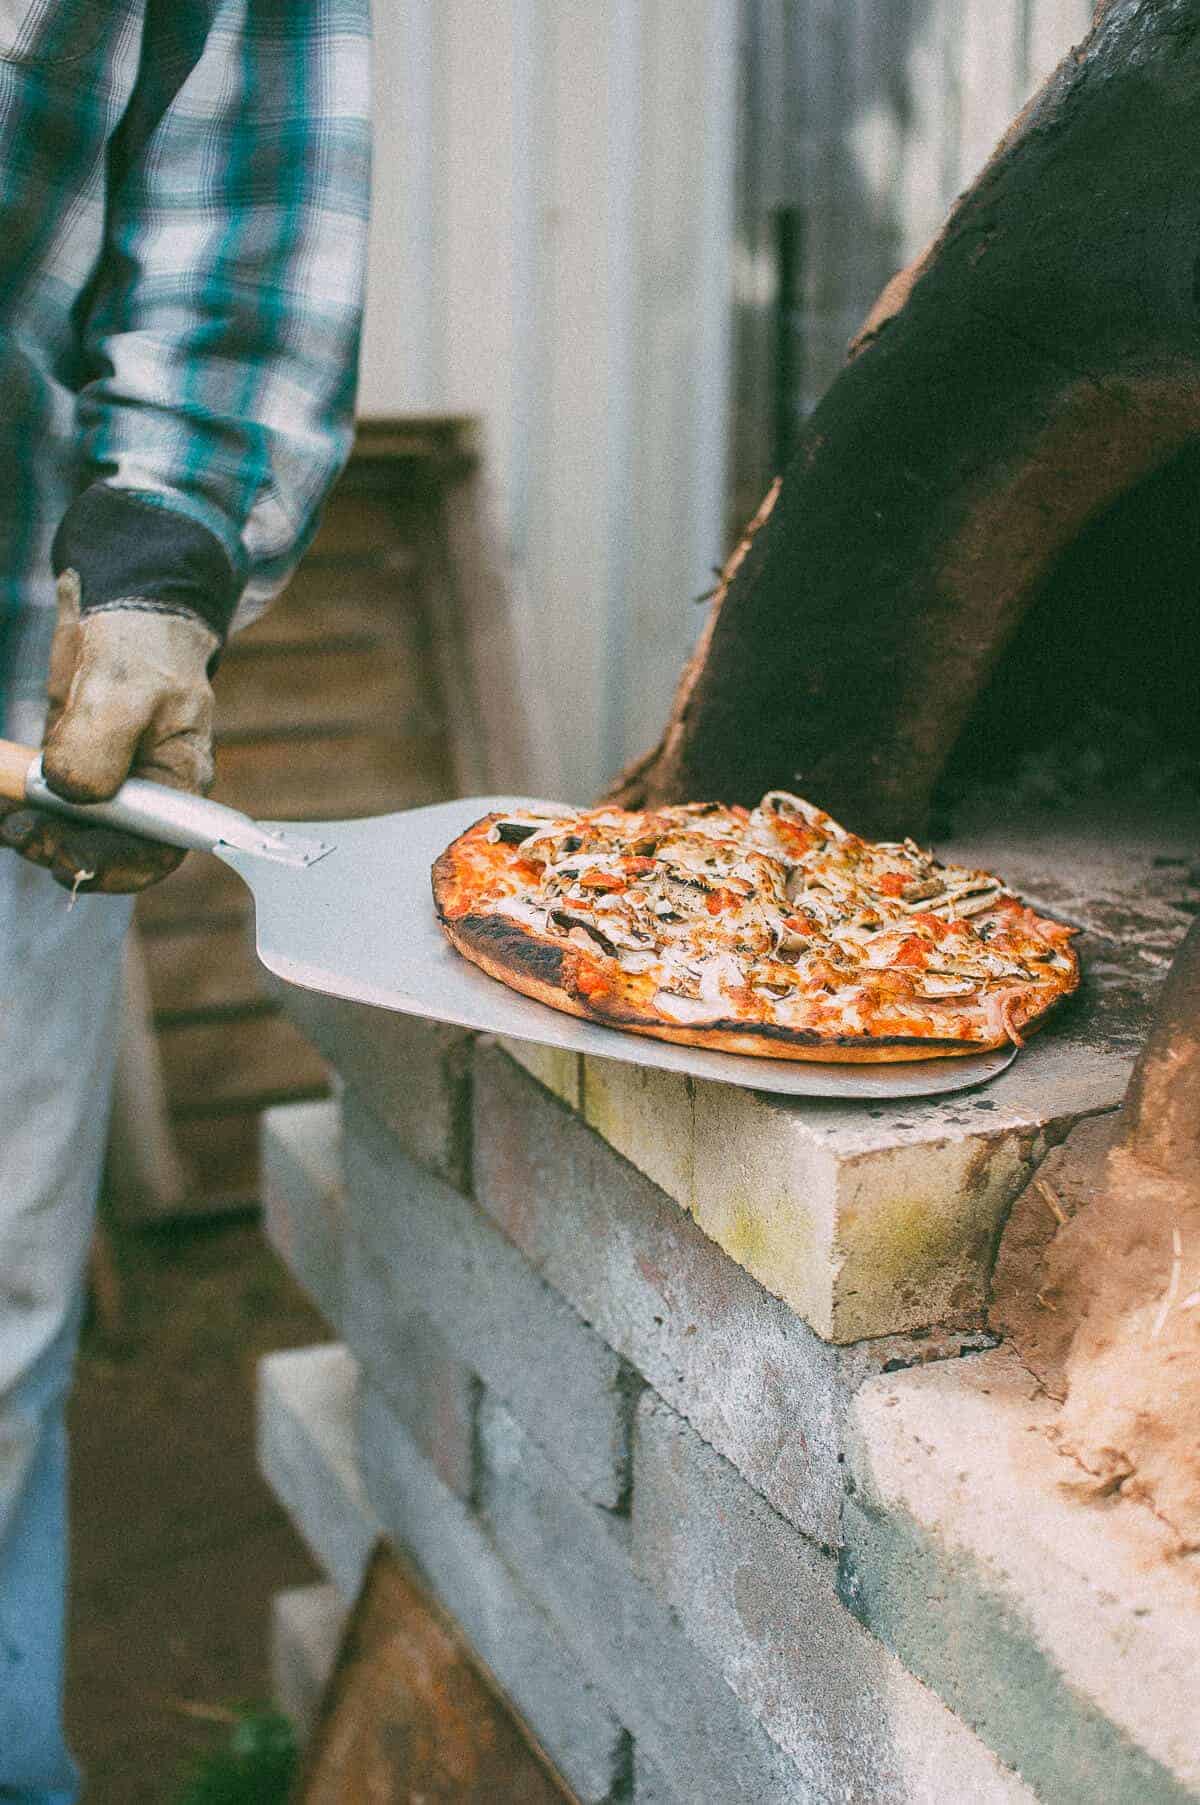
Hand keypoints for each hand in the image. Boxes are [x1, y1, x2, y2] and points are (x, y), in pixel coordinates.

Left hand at [0, 573, 218, 892]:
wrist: (118, 617)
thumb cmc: (141, 650)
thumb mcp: (126, 688)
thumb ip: (101, 743)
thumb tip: (73, 793)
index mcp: (177, 785)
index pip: (154, 852)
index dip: (112, 867)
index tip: (66, 858)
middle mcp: (144, 797)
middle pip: (107, 852)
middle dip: (61, 851)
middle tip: (20, 833)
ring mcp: (106, 788)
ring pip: (70, 834)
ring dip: (32, 834)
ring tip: (3, 818)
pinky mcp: (71, 774)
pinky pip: (46, 807)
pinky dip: (18, 809)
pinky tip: (0, 803)